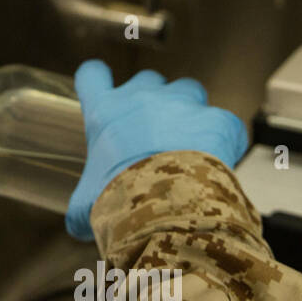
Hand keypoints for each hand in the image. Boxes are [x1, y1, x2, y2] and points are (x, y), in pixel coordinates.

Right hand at [65, 60, 247, 241]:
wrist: (165, 207)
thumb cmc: (120, 200)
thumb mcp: (86, 205)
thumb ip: (78, 208)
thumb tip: (76, 225)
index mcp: (104, 112)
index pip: (92, 75)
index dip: (98, 80)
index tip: (103, 88)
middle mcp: (141, 99)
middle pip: (147, 79)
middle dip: (152, 100)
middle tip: (154, 131)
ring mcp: (182, 104)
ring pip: (188, 90)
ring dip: (189, 111)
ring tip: (192, 142)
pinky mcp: (218, 119)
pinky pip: (225, 121)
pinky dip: (224, 137)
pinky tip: (221, 161)